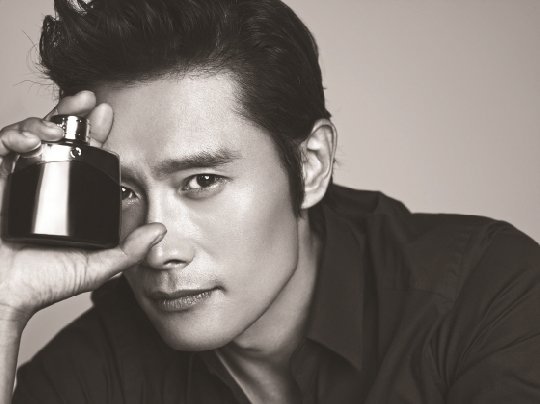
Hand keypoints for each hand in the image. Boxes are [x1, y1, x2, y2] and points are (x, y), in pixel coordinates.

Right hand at [0, 91, 164, 326]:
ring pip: (30, 135)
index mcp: (70, 196)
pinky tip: (34, 139)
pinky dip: (15, 136)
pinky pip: (1, 147)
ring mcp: (18, 179)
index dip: (96, 134)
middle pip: (59, 137)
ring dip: (45, 120)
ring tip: (60, 124)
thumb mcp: (96, 266)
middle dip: (73, 113)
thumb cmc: (42, 283)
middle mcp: (45, 182)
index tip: (107, 115)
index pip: (85, 155)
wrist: (1, 295)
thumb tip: (160, 230)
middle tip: (90, 100)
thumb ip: (128, 251)